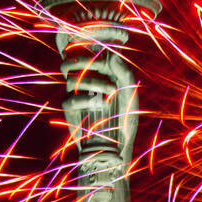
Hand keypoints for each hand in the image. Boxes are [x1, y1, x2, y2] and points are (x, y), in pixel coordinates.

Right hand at [57, 40, 138, 177]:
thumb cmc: (126, 120)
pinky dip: (85, 100)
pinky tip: (101, 103)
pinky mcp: (70, 111)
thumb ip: (125, 75)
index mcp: (98, 76)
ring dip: (92, 82)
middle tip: (100, 66)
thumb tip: (112, 55)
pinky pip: (70, 101)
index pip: (89, 56)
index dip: (96, 53)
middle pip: (74, 63)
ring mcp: (76, 96)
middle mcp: (85, 83)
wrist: (118, 147)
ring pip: (72, 79)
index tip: (109, 57)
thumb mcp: (130, 97)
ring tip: (110, 92)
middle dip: (87, 62)